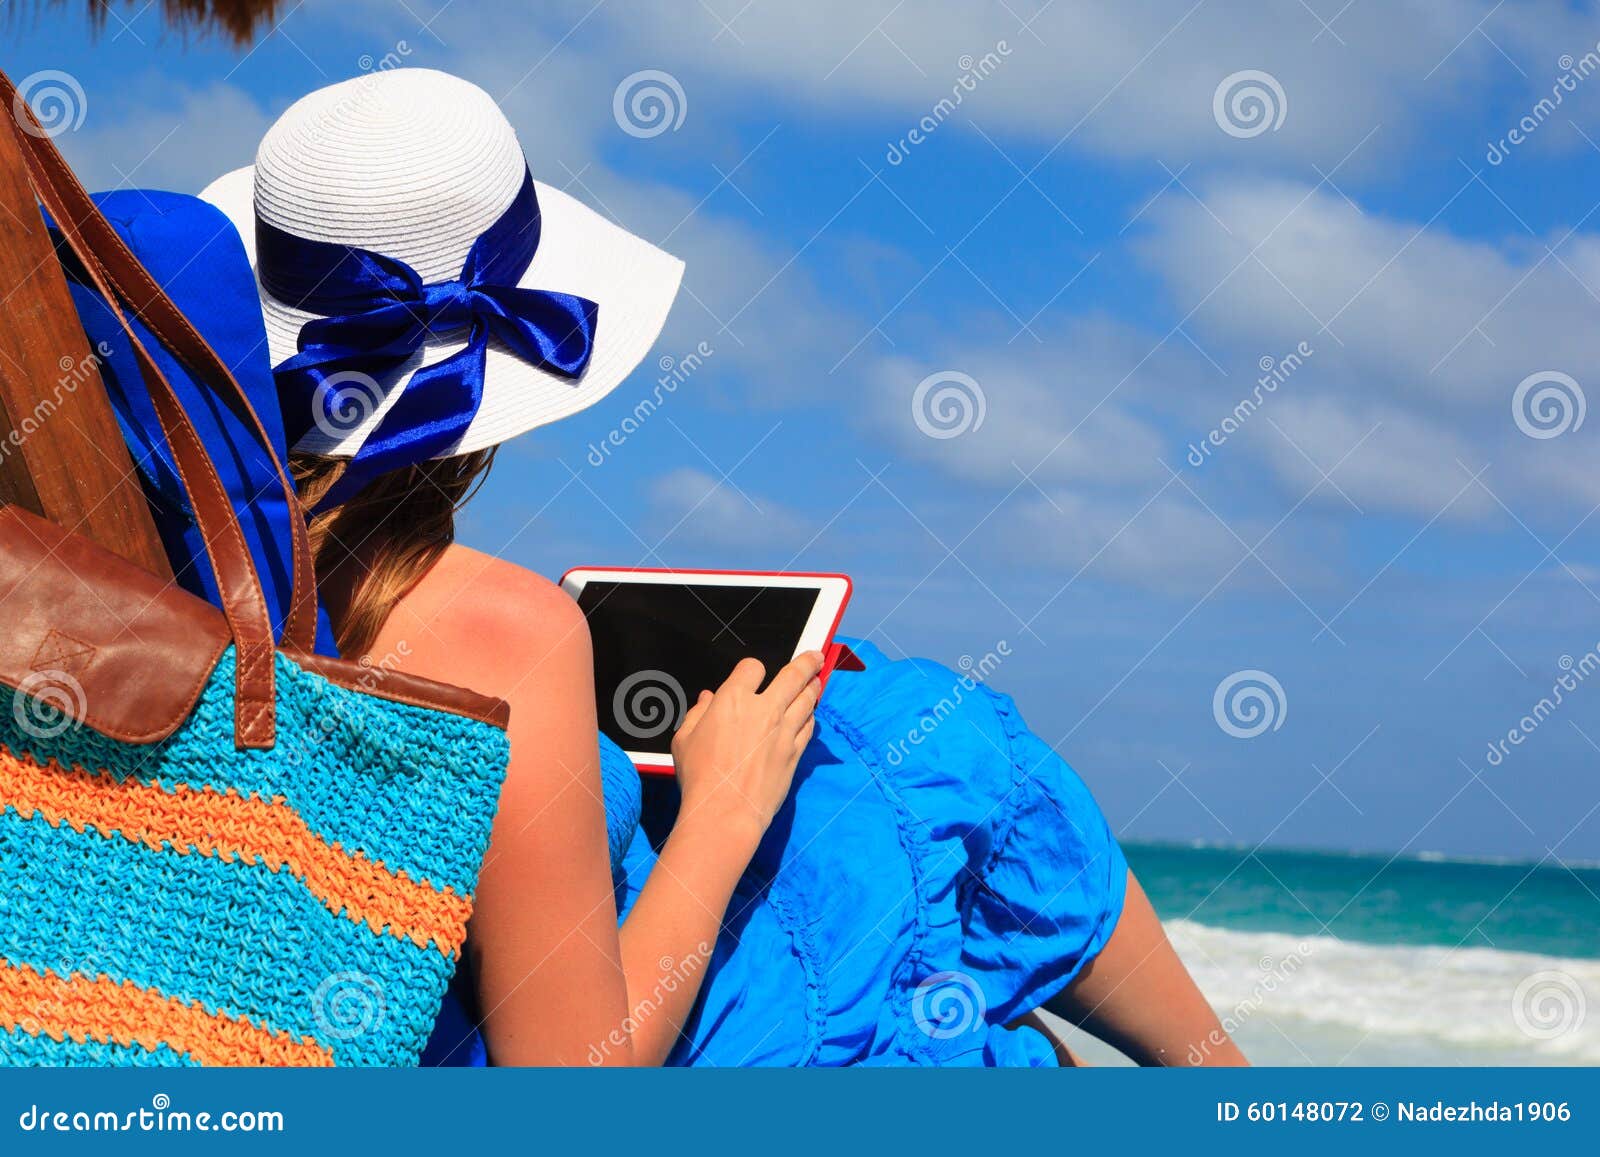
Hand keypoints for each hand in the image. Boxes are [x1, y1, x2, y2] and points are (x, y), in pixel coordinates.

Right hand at [671, 651, 823, 840]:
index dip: (753, 669)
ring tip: (816, 682)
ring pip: (808, 699)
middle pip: (794, 675)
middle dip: (808, 663)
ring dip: (813, 687)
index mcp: (732, 700)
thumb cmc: (700, 778)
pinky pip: (809, 726)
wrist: (726, 812)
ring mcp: (783, 731)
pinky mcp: (795, 752)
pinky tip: (810, 715)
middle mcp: (763, 710)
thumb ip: (698, 713)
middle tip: (815, 657)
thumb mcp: (684, 740)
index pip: (752, 667)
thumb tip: (707, 699)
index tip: (755, 673)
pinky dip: (810, 717)